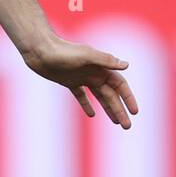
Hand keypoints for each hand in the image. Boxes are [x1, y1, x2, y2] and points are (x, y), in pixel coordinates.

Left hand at [21, 33, 138, 127]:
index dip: (128, 98)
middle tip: (126, 126)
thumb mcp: (86, 56)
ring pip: (99, 97)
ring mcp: (82, 77)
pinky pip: (81, 95)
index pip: (120, 85)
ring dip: (108, 109)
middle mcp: (94, 73)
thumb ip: (105, 60)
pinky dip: (87, 105)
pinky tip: (92, 115)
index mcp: (101, 67)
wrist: (40, 50)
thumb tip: (126, 65)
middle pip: (111, 95)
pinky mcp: (69, 82)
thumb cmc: (63, 51)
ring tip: (116, 123)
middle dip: (120, 110)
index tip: (135, 112)